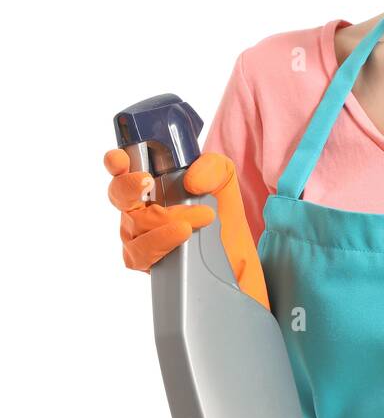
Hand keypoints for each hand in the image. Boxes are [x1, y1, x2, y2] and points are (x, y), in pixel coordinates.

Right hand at [104, 149, 269, 308]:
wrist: (233, 249)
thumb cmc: (218, 209)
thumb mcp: (222, 177)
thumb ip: (210, 168)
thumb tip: (191, 181)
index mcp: (148, 181)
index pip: (121, 167)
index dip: (115, 162)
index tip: (119, 158)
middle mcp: (136, 206)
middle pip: (119, 195)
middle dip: (130, 187)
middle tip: (148, 181)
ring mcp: (136, 234)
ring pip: (136, 225)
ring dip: (166, 218)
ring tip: (202, 216)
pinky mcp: (143, 260)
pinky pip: (140, 253)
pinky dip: (161, 242)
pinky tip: (182, 234)